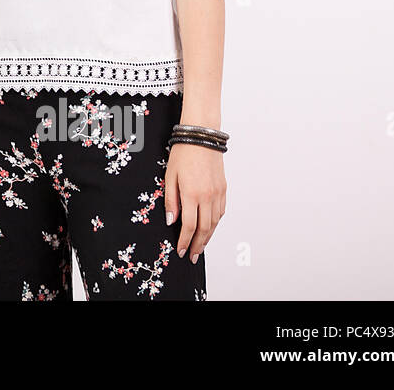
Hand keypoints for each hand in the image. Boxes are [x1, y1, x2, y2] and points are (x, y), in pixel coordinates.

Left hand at [165, 142, 226, 264]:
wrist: (201, 137)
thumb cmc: (182, 154)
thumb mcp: (170, 177)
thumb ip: (171, 200)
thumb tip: (171, 221)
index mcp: (192, 194)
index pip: (189, 226)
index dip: (185, 241)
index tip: (181, 250)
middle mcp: (208, 196)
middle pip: (204, 229)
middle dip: (198, 245)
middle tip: (192, 256)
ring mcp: (218, 194)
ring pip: (215, 223)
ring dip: (208, 237)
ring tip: (201, 247)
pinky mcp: (224, 189)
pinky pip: (221, 212)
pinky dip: (215, 223)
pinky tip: (210, 228)